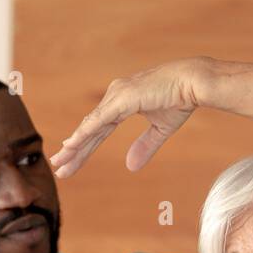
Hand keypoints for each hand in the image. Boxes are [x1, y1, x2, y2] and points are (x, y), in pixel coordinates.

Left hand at [49, 57, 203, 177]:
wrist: (193, 83)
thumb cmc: (180, 99)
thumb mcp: (160, 129)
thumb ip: (145, 146)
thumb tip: (130, 167)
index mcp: (121, 103)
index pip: (98, 130)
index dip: (85, 147)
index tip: (72, 162)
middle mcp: (114, 98)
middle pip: (89, 129)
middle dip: (74, 151)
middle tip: (59, 169)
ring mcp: (116, 97)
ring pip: (90, 126)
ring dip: (74, 146)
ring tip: (59, 163)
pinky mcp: (122, 99)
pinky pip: (98, 121)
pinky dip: (84, 133)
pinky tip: (71, 145)